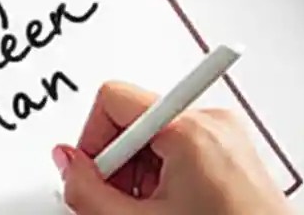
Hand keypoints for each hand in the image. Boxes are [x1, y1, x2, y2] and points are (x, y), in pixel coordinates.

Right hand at [54, 82, 292, 214]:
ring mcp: (227, 133)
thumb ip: (89, 192)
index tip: (94, 174)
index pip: (113, 99)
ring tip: (152, 208)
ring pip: (157, 134)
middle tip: (122, 202)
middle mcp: (212, 120)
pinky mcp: (235, 148)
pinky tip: (171, 205)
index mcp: (189, 129)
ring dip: (142, 172)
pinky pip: (184, 145)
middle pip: (135, 117)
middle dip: (119, 162)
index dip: (92, 141)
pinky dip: (167, 173)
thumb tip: (67, 162)